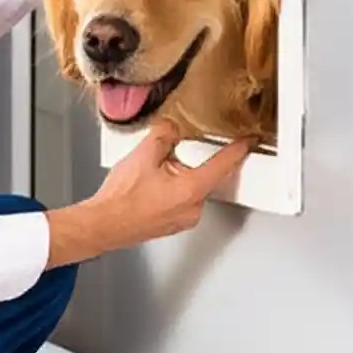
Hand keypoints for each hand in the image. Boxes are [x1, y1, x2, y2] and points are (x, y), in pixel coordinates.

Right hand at [43, 119, 252, 267]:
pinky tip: (146, 188)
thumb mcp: (144, 154)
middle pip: (204, 175)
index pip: (224, 164)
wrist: (103, 224)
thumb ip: (165, 135)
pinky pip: (179, 200)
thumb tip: (173, 127)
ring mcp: (183, 219)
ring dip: (176, 176)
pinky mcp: (172, 224)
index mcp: (192, 189)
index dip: (238, 149)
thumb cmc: (121, 199)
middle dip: (188, 161)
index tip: (249, 141)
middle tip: (163, 157)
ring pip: (190, 188)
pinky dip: (169, 190)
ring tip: (148, 175)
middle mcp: (193, 208)